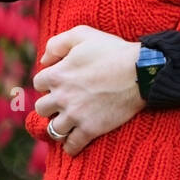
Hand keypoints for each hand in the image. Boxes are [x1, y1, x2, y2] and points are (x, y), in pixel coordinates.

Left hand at [32, 25, 144, 155]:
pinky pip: (71, 145)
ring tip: (67, 122)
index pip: (38, 83)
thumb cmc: (113, 50)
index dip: (49, 81)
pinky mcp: (90, 129)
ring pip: (53, 129)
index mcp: (58, 74)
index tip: (60, 82)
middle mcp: (62, 97)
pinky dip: (70, 146)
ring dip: (59, 125)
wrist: (141, 72)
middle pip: (41, 108)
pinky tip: (74, 142)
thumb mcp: (83, 34)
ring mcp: (75, 115)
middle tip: (63, 102)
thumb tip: (44, 60)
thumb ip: (57, 43)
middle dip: (50, 105)